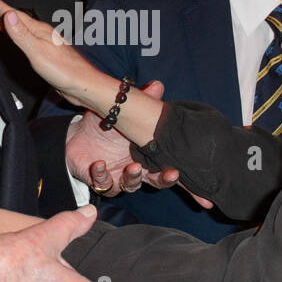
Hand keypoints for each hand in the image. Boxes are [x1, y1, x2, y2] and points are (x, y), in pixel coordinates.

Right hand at [0, 0, 106, 110]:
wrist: (83, 85)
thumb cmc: (64, 71)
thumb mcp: (38, 52)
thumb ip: (22, 35)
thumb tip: (8, 16)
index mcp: (37, 30)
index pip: (12, 14)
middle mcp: (39, 33)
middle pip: (13, 18)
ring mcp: (42, 42)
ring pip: (17, 27)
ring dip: (2, 21)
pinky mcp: (43, 53)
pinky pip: (22, 38)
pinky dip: (11, 33)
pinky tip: (11, 35)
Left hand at [65, 81, 213, 207]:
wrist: (76, 134)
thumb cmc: (106, 123)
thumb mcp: (124, 109)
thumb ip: (143, 100)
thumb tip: (157, 85)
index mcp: (150, 154)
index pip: (173, 169)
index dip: (190, 185)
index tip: (206, 197)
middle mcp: (139, 169)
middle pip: (158, 181)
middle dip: (166, 179)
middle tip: (172, 173)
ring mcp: (120, 177)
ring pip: (132, 185)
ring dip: (134, 177)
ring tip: (133, 167)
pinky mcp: (101, 181)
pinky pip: (104, 183)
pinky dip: (102, 174)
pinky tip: (99, 164)